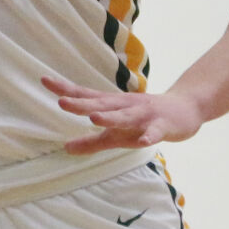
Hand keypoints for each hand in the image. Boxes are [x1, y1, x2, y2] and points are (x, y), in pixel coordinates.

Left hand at [42, 75, 204, 153]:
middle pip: (101, 105)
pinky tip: (143, 141)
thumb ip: (92, 142)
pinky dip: (149, 136)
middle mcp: (125, 106)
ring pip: (125, 116)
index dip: (65, 90)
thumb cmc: (143, 121)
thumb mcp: (115, 134)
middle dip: (82, 104)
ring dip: (111, 117)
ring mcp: (144, 115)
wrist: (184, 109)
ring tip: (94, 118)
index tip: (44, 80)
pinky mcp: (162, 125)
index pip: (85, 96)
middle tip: (61, 102)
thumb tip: (65, 148)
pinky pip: (155, 132)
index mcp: (111, 105)